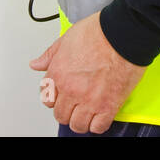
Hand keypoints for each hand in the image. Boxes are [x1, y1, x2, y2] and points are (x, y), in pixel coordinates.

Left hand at [30, 11, 146, 133]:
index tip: (63, 96)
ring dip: (82, 120)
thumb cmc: (99, 31)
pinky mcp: (108, 106)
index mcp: (58, 74)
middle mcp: (71, 90)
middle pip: (61, 115)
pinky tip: (101, 115)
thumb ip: (50, 54)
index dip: (55, 97)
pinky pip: (98, 127)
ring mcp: (89, 100)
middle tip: (77, 104)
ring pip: (77, 125)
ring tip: (88, 112)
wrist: (123, 33)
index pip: (47, 98)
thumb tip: (36, 64)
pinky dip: (98, 124)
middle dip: (67, 110)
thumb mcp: (67, 37)